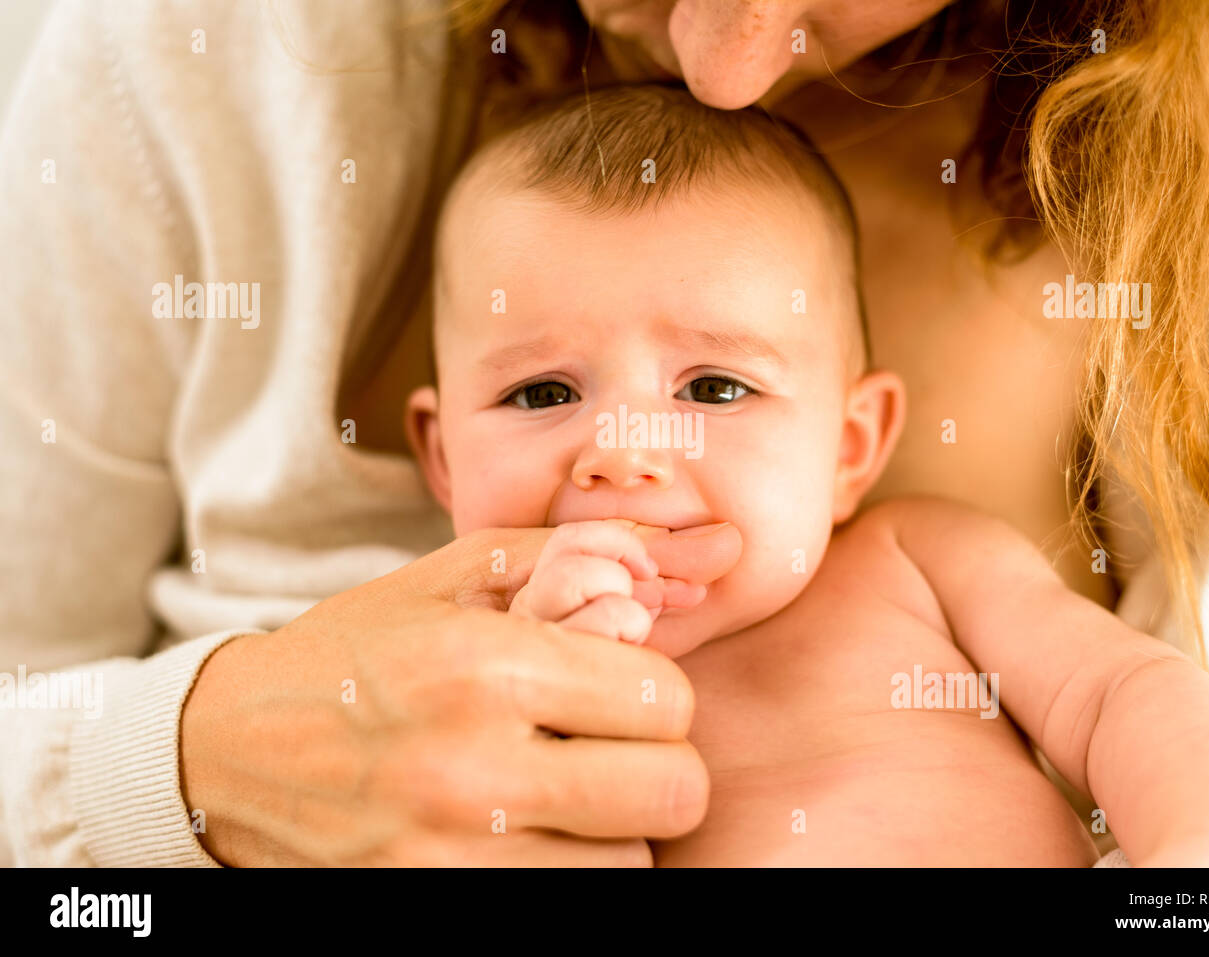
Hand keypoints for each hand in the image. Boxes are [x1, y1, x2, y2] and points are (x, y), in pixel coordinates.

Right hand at [178, 523, 739, 866]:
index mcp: (485, 667)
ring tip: (566, 793)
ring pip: (629, 863)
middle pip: (670, 793)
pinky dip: (569, 867)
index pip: (664, 701)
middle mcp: (473, 770)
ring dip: (616, 828)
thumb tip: (697, 548)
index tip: (622, 690)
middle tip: (618, 749)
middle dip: (661, 765)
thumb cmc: (354, 652)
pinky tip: (531, 832)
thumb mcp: (451, 579)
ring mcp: (451, 858)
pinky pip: (565, 901)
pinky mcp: (432, 905)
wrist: (228, 753)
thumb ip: (575, 553)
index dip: (659, 693)